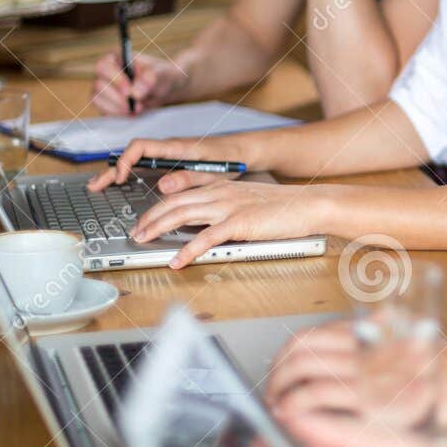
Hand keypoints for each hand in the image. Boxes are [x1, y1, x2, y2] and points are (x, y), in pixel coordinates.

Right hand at [86, 134, 254, 192]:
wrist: (244, 151)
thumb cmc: (231, 159)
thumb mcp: (212, 172)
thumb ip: (189, 178)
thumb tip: (163, 185)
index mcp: (177, 148)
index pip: (141, 146)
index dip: (126, 161)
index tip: (120, 178)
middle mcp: (169, 149)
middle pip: (132, 154)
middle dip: (112, 169)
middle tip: (95, 185)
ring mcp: (169, 155)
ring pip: (136, 160)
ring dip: (118, 171)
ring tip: (100, 186)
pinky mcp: (172, 161)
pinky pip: (146, 165)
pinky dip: (131, 173)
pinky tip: (122, 184)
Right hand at [91, 51, 187, 115]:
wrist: (166, 89)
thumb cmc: (162, 76)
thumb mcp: (162, 74)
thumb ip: (150, 78)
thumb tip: (135, 92)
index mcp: (115, 57)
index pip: (103, 67)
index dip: (115, 80)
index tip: (129, 92)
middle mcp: (106, 72)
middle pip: (99, 85)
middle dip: (118, 98)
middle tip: (138, 105)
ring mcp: (104, 89)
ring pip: (98, 99)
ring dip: (118, 108)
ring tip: (138, 108)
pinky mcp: (106, 104)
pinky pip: (103, 111)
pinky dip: (118, 114)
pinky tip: (132, 113)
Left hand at [128, 178, 328, 267]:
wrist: (309, 204)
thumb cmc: (283, 207)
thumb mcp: (248, 202)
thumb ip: (226, 209)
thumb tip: (208, 225)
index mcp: (222, 187)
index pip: (180, 193)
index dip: (158, 206)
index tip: (145, 218)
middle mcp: (220, 193)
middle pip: (174, 202)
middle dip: (150, 218)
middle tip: (137, 232)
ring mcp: (229, 206)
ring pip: (183, 214)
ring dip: (159, 228)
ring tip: (144, 241)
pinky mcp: (240, 223)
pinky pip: (207, 238)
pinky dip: (188, 250)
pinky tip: (177, 260)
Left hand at [268, 322, 446, 431]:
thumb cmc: (446, 368)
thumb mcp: (409, 339)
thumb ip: (380, 336)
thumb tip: (353, 341)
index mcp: (370, 332)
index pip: (313, 335)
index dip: (289, 354)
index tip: (283, 369)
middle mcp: (363, 349)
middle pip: (301, 353)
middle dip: (278, 374)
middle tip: (275, 391)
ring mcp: (365, 374)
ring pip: (303, 375)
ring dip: (282, 392)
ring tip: (281, 408)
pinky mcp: (369, 403)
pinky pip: (319, 402)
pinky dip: (297, 410)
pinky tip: (294, 419)